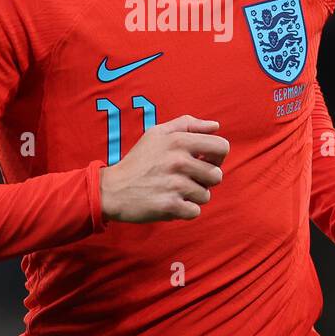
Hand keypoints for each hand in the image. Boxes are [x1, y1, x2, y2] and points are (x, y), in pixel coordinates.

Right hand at [99, 115, 228, 221]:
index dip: (217, 157)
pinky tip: (170, 203)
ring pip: (206, 195)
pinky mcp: (170, 206)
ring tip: (175, 191)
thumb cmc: (138, 160)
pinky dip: (185, 211)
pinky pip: (195, 211)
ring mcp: (175, 185)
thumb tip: (216, 126)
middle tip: (186, 179)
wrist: (112, 189)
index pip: (222, 147)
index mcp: (179, 140)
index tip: (203, 161)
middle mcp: (179, 161)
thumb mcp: (157, 133)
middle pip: (217, 175)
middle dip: (205, 180)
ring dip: (193, 196)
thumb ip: (187, 124)